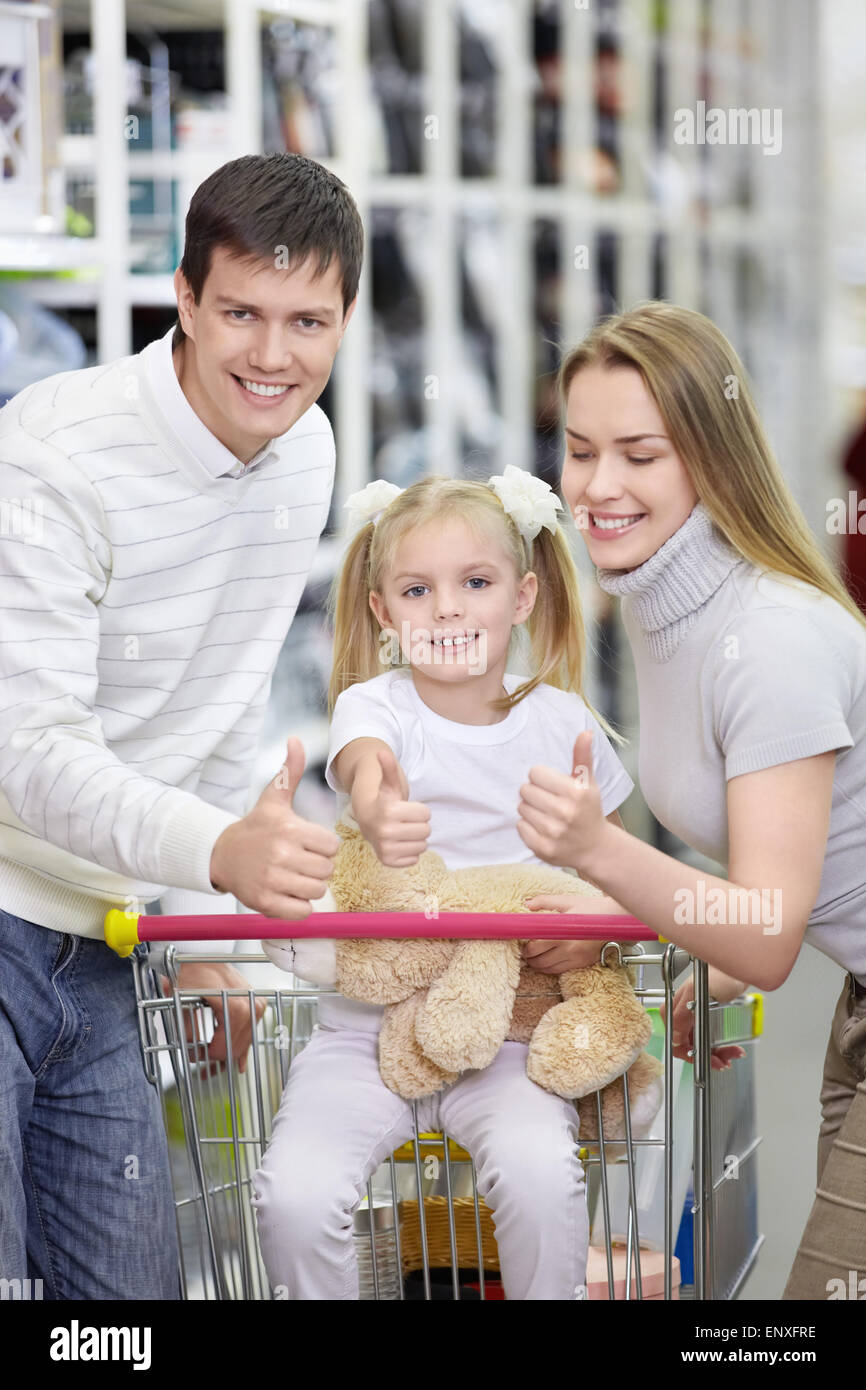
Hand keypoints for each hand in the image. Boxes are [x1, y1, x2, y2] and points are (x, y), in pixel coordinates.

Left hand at [162, 961, 266, 1074]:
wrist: (202, 951)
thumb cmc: (191, 970)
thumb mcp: (181, 1001)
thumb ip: (186, 1029)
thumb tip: (191, 1049)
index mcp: (236, 1009)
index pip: (223, 1049)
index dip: (205, 1056)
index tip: (192, 1054)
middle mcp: (251, 1007)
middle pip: (235, 1048)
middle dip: (217, 1058)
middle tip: (198, 1058)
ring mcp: (256, 1004)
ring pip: (244, 1042)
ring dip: (229, 1053)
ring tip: (212, 1065)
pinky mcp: (257, 1002)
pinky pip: (250, 1031)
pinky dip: (242, 1045)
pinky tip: (239, 1063)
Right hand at [209, 737, 339, 917]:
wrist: (222, 855)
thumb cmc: (256, 827)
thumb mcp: (273, 799)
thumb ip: (289, 771)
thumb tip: (296, 739)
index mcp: (289, 830)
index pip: (331, 846)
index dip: (322, 846)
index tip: (307, 844)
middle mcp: (281, 855)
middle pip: (326, 870)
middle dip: (317, 867)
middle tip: (300, 861)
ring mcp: (273, 881)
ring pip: (317, 892)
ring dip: (309, 887)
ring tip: (293, 876)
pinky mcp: (266, 904)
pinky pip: (302, 912)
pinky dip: (298, 907)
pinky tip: (287, 893)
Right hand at [352, 747, 430, 866]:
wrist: (367, 819)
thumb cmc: (383, 799)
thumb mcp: (388, 783)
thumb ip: (388, 767)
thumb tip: (381, 752)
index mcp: (388, 811)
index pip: (426, 813)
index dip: (419, 809)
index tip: (405, 808)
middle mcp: (385, 831)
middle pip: (426, 830)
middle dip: (419, 824)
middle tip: (405, 820)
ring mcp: (385, 848)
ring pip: (423, 845)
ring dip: (415, 838)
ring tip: (402, 831)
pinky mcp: (388, 861)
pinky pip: (415, 859)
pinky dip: (410, 852)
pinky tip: (399, 843)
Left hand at [517, 731, 605, 873]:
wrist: (595, 848)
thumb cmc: (588, 809)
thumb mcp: (589, 782)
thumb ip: (583, 756)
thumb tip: (586, 732)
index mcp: (576, 792)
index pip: (535, 773)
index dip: (542, 777)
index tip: (554, 785)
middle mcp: (566, 812)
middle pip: (525, 790)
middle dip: (535, 793)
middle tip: (549, 801)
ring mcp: (554, 832)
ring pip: (521, 808)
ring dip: (530, 809)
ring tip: (547, 814)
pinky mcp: (543, 848)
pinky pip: (520, 827)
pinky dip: (527, 826)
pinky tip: (543, 828)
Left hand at [522, 893, 605, 969]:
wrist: (616, 921)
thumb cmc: (593, 909)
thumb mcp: (568, 901)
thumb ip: (545, 901)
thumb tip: (527, 904)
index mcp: (561, 933)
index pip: (534, 946)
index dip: (524, 946)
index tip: (520, 941)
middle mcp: (567, 948)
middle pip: (538, 960)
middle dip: (528, 957)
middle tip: (524, 951)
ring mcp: (574, 958)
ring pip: (547, 968)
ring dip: (536, 965)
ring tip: (532, 957)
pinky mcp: (581, 963)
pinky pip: (560, 971)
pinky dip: (549, 968)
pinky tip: (546, 962)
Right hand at [659, 972, 747, 1070]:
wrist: (736, 969)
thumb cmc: (717, 974)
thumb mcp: (696, 993)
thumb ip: (682, 1015)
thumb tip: (675, 1038)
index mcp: (673, 1010)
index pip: (675, 1041)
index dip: (689, 1054)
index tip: (703, 1060)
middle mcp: (682, 1016)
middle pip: (691, 1046)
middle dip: (708, 1056)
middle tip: (723, 1061)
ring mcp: (695, 1018)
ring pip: (702, 1045)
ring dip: (718, 1053)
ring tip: (732, 1054)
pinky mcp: (707, 1019)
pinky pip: (712, 1039)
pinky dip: (722, 1046)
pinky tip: (732, 1048)